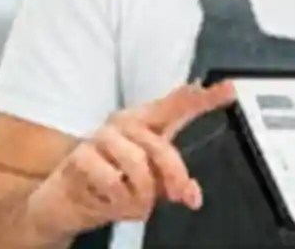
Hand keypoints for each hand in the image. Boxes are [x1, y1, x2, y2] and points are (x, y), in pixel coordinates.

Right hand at [25, 81, 235, 239]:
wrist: (64, 204)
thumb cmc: (110, 186)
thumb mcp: (149, 188)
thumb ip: (173, 185)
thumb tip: (192, 194)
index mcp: (146, 125)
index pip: (178, 107)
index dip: (204, 98)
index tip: (230, 89)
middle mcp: (125, 124)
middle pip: (163, 146)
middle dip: (173, 176)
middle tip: (178, 195)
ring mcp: (101, 137)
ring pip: (138, 165)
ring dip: (138, 195)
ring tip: (129, 201)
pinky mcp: (80, 155)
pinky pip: (111, 179)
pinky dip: (114, 199)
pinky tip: (106, 198)